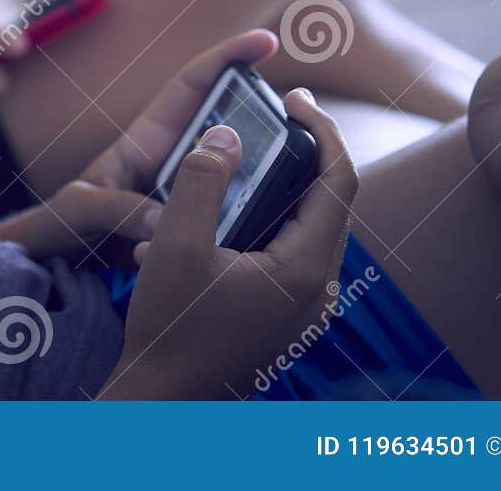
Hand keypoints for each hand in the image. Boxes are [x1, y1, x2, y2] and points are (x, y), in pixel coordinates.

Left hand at [0, 29, 277, 264]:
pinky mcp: (196, 222)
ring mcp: (189, 190)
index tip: (266, 41)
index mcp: (148, 138)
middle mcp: (175, 159)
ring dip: (267, 169)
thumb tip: (159, 221)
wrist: (59, 260)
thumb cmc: (63, 222)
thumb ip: (111, 209)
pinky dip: (253, 216)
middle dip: (267, 111)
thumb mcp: (79, 209)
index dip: (227, 57)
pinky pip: (231, 212)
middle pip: (229, 122)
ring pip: (238, 169)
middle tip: (305, 114)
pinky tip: (276, 230)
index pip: (191, 85)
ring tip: (303, 174)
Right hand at [101, 83, 357, 399]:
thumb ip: (203, 181)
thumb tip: (227, 135)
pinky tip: (220, 217)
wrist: (163, 404)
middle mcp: (316, 290)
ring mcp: (303, 309)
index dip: (322, 129)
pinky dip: (266, 222)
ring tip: (242, 158)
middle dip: (303, 153)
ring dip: (282, 188)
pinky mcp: (283, 317)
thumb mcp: (175, 245)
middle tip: (275, 114)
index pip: (338, 182)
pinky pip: (288, 253)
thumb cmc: (169, 330)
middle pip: (329, 202)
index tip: (295, 97)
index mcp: (303, 269)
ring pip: (308, 228)